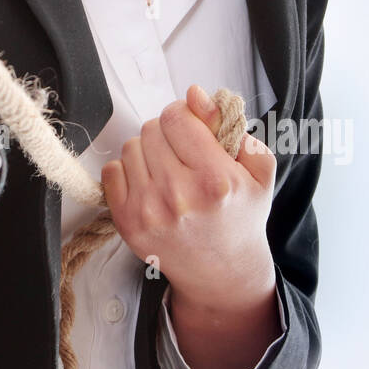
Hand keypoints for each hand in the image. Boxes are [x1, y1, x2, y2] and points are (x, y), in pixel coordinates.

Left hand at [101, 83, 276, 307]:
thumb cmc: (241, 216)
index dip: (184, 114)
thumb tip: (194, 95)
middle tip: (183, 153)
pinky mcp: (127, 223)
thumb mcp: (256, 169)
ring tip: (168, 171)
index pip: (176, 117)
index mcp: (215, 179)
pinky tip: (149, 185)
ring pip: (131, 146)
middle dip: (167, 133)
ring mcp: (149, 211)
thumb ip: (229, 124)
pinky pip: (112, 170)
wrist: (223, 273)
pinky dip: (128, 171)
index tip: (192, 127)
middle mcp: (179, 195)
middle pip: (152, 128)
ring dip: (147, 151)